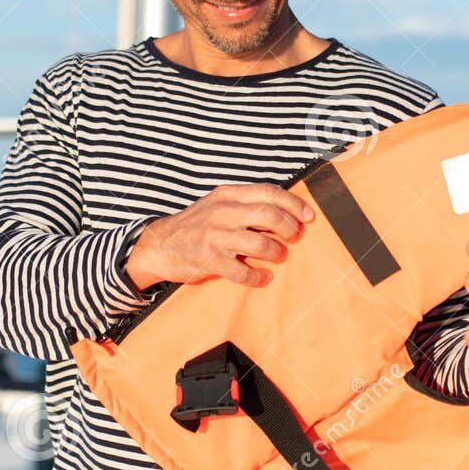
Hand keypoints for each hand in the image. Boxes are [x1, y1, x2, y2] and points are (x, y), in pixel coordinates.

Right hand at [126, 183, 313, 289]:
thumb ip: (245, 204)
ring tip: (277, 256)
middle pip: (270, 215)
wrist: (160, 245)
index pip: (268, 192)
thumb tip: (285, 211)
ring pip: (261, 243)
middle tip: (294, 238)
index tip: (308, 216)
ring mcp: (216, 237)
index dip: (294, 203)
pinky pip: (244, 271)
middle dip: (289, 229)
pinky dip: (258, 276)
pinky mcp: (210, 260)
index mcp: (227, 195)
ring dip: (276, 252)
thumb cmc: (196, 226)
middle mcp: (222, 212)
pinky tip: (262, 276)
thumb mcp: (217, 204)